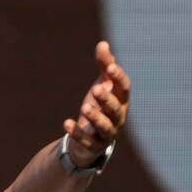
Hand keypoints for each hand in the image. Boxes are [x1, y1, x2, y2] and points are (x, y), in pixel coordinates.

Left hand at [62, 40, 131, 166]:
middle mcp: (118, 118)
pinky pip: (87, 141)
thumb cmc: (99, 106)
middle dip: (107, 100)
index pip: (125, 88)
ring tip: (84, 107)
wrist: (90, 137)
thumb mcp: (101, 84)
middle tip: (95, 89)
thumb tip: (103, 44)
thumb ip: (104, 66)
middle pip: (116, 109)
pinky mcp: (93, 146)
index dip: (119, 78)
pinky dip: (77, 133)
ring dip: (96, 118)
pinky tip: (66, 123)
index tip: (110, 67)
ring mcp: (107, 134)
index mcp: (122, 101)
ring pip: (105, 128)